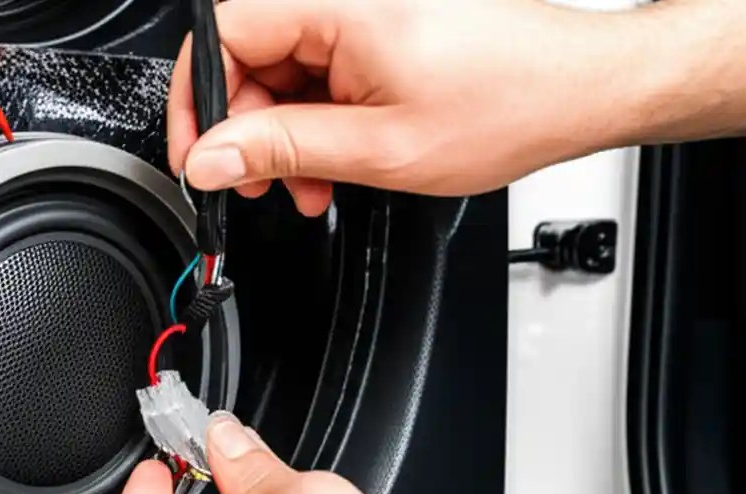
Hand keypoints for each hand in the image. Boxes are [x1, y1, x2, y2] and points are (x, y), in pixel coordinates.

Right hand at [167, 0, 666, 215]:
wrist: (583, 89)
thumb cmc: (510, 104)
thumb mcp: (378, 147)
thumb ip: (281, 148)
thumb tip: (210, 156)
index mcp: (341, 6)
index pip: (224, 33)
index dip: (201, 100)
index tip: (202, 154)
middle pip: (250, 55)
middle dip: (247, 128)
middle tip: (258, 182)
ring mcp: (365, 11)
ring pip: (284, 71)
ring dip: (285, 134)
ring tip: (310, 184)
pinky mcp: (380, 28)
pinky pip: (320, 71)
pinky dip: (317, 120)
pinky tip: (332, 163)